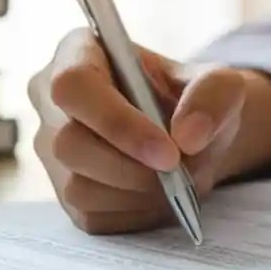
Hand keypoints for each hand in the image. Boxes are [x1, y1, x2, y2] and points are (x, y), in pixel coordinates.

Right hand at [28, 29, 248, 234]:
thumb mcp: (219, 84)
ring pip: (78, 186)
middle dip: (131, 166)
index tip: (168, 150)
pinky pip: (90, 215)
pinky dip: (133, 213)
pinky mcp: (64, 193)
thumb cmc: (193, 99)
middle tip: (179, 172)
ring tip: (175, 181)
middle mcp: (51, 102)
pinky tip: (158, 196)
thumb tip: (188, 136)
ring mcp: (52, 151)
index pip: (73, 86)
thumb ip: (213, 96)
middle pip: (68, 143)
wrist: (191, 137)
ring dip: (136, 192)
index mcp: (77, 54)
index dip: (116, 122)